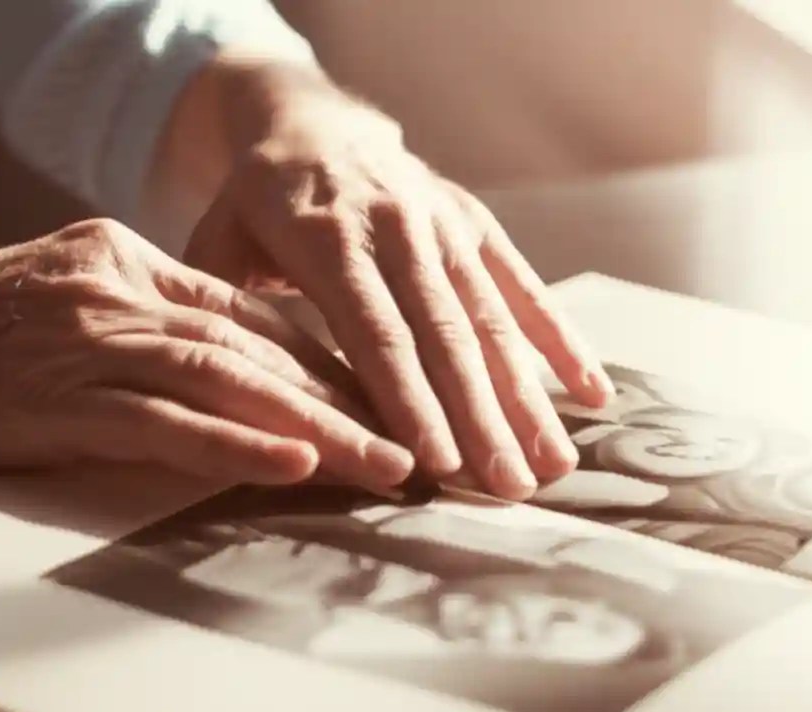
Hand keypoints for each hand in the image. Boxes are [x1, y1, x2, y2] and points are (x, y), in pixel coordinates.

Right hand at [0, 219, 413, 487]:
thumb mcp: (79, 289)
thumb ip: (157, 312)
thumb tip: (239, 348)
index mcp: (138, 264)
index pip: (257, 315)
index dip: (329, 358)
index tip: (388, 394)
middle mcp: (130, 295)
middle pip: (263, 349)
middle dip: (348, 396)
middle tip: (416, 437)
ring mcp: (99, 345)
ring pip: (233, 383)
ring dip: (320, 426)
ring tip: (385, 462)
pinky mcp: (66, 401)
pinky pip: (167, 425)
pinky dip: (237, 445)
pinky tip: (296, 463)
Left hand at [174, 61, 613, 499]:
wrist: (315, 122)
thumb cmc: (258, 206)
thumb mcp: (218, 242)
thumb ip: (227, 313)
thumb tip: (228, 403)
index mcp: (326, 237)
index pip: (376, 333)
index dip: (410, 399)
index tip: (438, 464)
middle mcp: (397, 229)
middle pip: (446, 337)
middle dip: (480, 418)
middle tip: (507, 490)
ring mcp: (445, 226)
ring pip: (492, 320)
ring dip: (526, 396)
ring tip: (553, 465)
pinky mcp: (478, 226)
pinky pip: (525, 286)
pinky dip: (562, 339)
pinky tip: (593, 394)